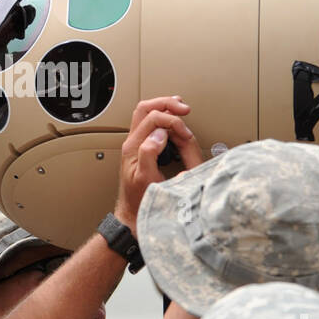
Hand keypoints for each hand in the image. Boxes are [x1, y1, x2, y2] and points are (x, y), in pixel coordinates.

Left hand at [114, 97, 202, 231]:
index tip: (185, 132)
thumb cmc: (139, 200)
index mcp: (133, 147)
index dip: (171, 120)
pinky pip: (151, 125)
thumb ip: (149, 153)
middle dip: (166, 104)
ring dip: (165, 108)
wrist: (133, 214)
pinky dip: (165, 118)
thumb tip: (159, 133)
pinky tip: (175, 120)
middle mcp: (133, 142)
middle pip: (145, 108)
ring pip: (147, 114)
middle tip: (184, 108)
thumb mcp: (145, 178)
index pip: (151, 118)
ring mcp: (137, 145)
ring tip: (181, 109)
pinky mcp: (143, 149)